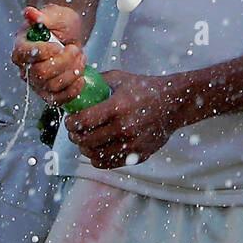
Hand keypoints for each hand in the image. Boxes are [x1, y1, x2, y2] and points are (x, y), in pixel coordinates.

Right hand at [11, 4, 86, 106]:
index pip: (24, 54)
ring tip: (80, 57)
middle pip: (41, 72)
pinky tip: (81, 79)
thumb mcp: (55, 14)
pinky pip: (58, 100)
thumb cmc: (59, 24)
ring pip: (52, 85)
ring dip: (72, 73)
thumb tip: (30, 13)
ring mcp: (36, 82)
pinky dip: (72, 91)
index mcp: (21, 46)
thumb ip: (44, 15)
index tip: (59, 45)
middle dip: (64, 61)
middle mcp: (25, 67)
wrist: (70, 35)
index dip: (44, 51)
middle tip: (74, 49)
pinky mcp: (48, 93)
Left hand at [64, 70, 184, 168]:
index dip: (70, 123)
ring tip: (84, 141)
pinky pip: (109, 163)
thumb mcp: (121, 79)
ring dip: (85, 149)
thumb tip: (75, 84)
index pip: (83, 121)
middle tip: (73, 131)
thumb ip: (97, 81)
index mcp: (118, 107)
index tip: (68, 121)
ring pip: (95, 156)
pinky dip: (98, 158)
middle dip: (74, 136)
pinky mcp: (138, 155)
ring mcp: (133, 144)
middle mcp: (125, 128)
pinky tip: (98, 149)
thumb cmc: (145, 88)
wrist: (174, 103)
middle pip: (87, 140)